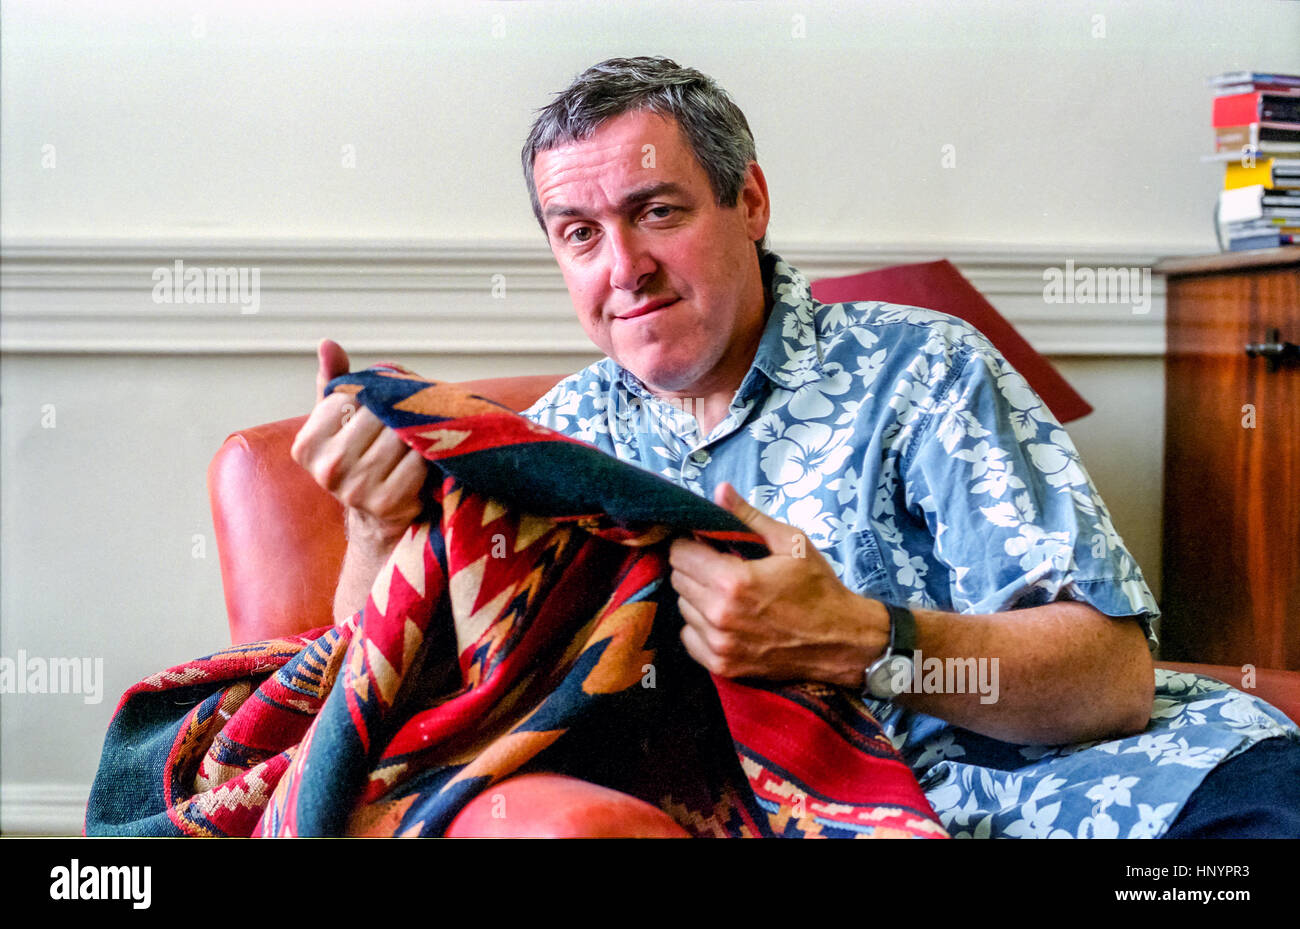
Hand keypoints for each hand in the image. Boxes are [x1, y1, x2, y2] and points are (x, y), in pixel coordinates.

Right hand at [290, 339, 427, 550]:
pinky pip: (418, 459)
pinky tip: (425, 453)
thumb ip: (333, 382)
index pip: (348, 398)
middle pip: (376, 415)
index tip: (384, 399)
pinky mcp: (389, 501)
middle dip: (399, 406)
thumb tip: (327, 343)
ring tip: (420, 427)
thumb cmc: (358, 457)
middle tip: (414, 406)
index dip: (372, 394)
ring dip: (415, 427)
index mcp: (307, 445)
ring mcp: (357, 488)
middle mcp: (327, 468)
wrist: (377, 516)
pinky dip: (426, 452)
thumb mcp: (338, 421)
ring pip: (399, 435)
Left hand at [668, 483, 888, 686]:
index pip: (680, 555)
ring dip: (698, 597)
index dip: (691, 544)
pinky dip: (701, 626)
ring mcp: (719, 644)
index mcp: (734, 581)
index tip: (708, 545)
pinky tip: (725, 619)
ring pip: (683, 609)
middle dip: (694, 568)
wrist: (842, 641)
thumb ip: (749, 518)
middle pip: (678, 581)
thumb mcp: (792, 543)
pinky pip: (689, 638)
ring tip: (726, 594)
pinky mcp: (723, 666)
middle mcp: (720, 615)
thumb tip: (720, 490)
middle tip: (720, 567)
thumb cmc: (818, 588)